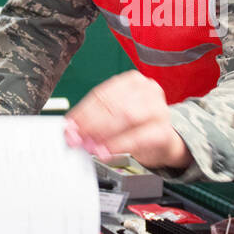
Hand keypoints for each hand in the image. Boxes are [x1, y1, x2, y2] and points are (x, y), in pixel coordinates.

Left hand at [63, 71, 191, 169]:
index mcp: (133, 81)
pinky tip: (106, 151)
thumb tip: (72, 128)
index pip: (102, 94)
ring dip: (104, 133)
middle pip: (114, 104)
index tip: (69, 125)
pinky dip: (119, 144)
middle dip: (91, 123)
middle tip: (76, 137)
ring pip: (127, 117)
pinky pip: (139, 137)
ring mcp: (159, 109)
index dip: (83, 110)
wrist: (164, 141)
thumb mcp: (115, 117)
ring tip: (89, 145)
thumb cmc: (138, 126)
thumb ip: (94, 119)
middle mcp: (148, 91)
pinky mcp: (164, 131)